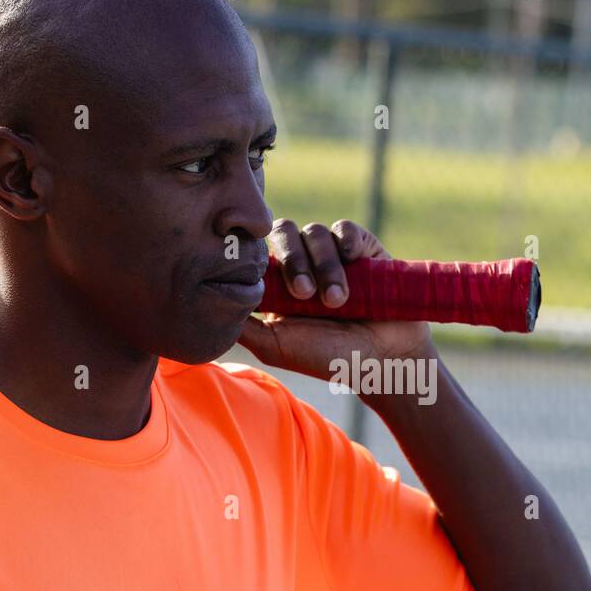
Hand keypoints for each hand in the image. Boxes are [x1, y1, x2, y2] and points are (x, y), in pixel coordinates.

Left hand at [238, 219, 435, 381]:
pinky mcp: (362, 249)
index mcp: (279, 283)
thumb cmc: (327, 358)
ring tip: (337, 302)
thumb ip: (242, 326)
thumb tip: (208, 304)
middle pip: (283, 232)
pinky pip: (346, 229)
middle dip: (293, 261)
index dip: (261, 258)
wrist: (382, 361)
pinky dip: (347, 241)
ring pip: (315, 233)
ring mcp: (333, 255)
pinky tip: (354, 262)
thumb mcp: (275, 346)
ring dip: (325, 267)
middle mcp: (304, 264)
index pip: (260, 250)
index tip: (273, 287)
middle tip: (304, 294)